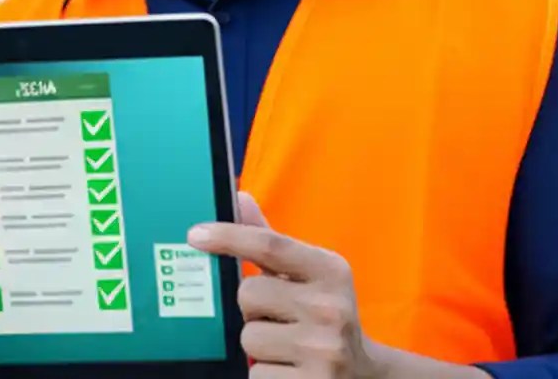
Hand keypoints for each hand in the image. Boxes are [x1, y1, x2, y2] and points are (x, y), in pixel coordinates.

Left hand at [189, 193, 487, 378]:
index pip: (270, 245)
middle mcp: (331, 308)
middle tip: (276, 316)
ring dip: (257, 343)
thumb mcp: (305, 275)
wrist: (363, 375)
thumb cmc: (321, 315)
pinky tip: (288, 369)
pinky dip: (263, 373)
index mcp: (330, 270)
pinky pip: (254, 374)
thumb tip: (238, 198)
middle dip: (251, 307)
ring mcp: (323, 351)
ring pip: (247, 337)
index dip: (228, 236)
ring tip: (285, 345)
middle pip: (248, 294)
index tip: (193, 234)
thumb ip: (269, 241)